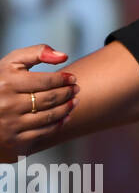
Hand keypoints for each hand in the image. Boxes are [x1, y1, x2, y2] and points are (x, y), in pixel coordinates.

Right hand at [0, 45, 78, 163]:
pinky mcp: (14, 139)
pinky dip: (59, 123)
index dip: (63, 79)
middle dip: (68, 93)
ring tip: (74, 101)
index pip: (46, 81)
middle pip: (49, 99)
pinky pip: (44, 132)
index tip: (72, 78)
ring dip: (67, 108)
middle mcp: (6, 104)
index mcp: (6, 83)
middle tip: (76, 89)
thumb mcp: (12, 63)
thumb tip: (63, 56)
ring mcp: (10, 123)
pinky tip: (66, 116)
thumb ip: (36, 53)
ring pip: (49, 116)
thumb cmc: (1, 82)